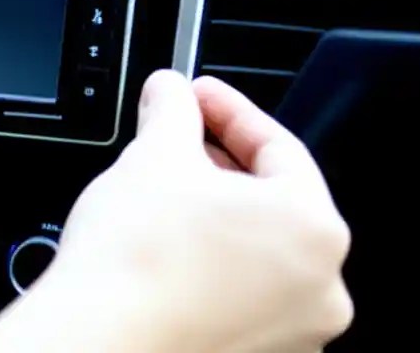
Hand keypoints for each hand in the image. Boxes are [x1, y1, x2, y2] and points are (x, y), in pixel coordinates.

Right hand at [0, 71, 351, 352]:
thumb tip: (171, 92)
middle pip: (271, 202)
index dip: (228, 111)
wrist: (98, 344)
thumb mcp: (155, 155)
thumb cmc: (136, 264)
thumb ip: (172, 109)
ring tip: (163, 200)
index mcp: (314, 228)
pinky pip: (240, 298)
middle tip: (175, 141)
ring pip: (256, 254)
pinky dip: (211, 270)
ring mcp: (293, 334)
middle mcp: (320, 288)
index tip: (196, 97)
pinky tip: (168, 254)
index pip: (277, 146)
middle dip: (220, 165)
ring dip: (215, 220)